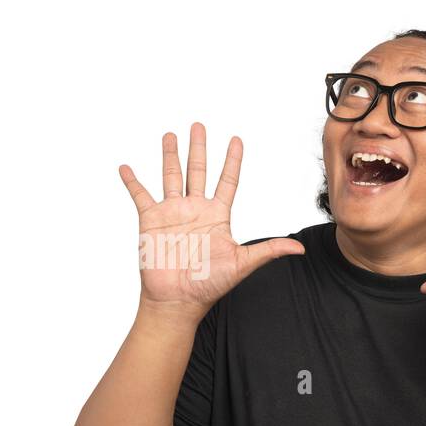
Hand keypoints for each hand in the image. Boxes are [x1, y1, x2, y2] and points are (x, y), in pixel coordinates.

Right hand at [119, 122, 304, 316]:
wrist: (178, 300)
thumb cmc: (209, 284)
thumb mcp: (243, 263)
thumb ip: (268, 250)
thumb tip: (299, 249)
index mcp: (217, 215)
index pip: (227, 180)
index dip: (232, 160)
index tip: (236, 140)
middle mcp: (195, 209)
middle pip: (198, 170)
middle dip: (198, 147)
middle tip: (199, 125)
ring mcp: (172, 213)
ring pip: (171, 176)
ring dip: (170, 155)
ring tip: (170, 135)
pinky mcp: (151, 220)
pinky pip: (140, 195)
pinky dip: (132, 182)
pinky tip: (126, 168)